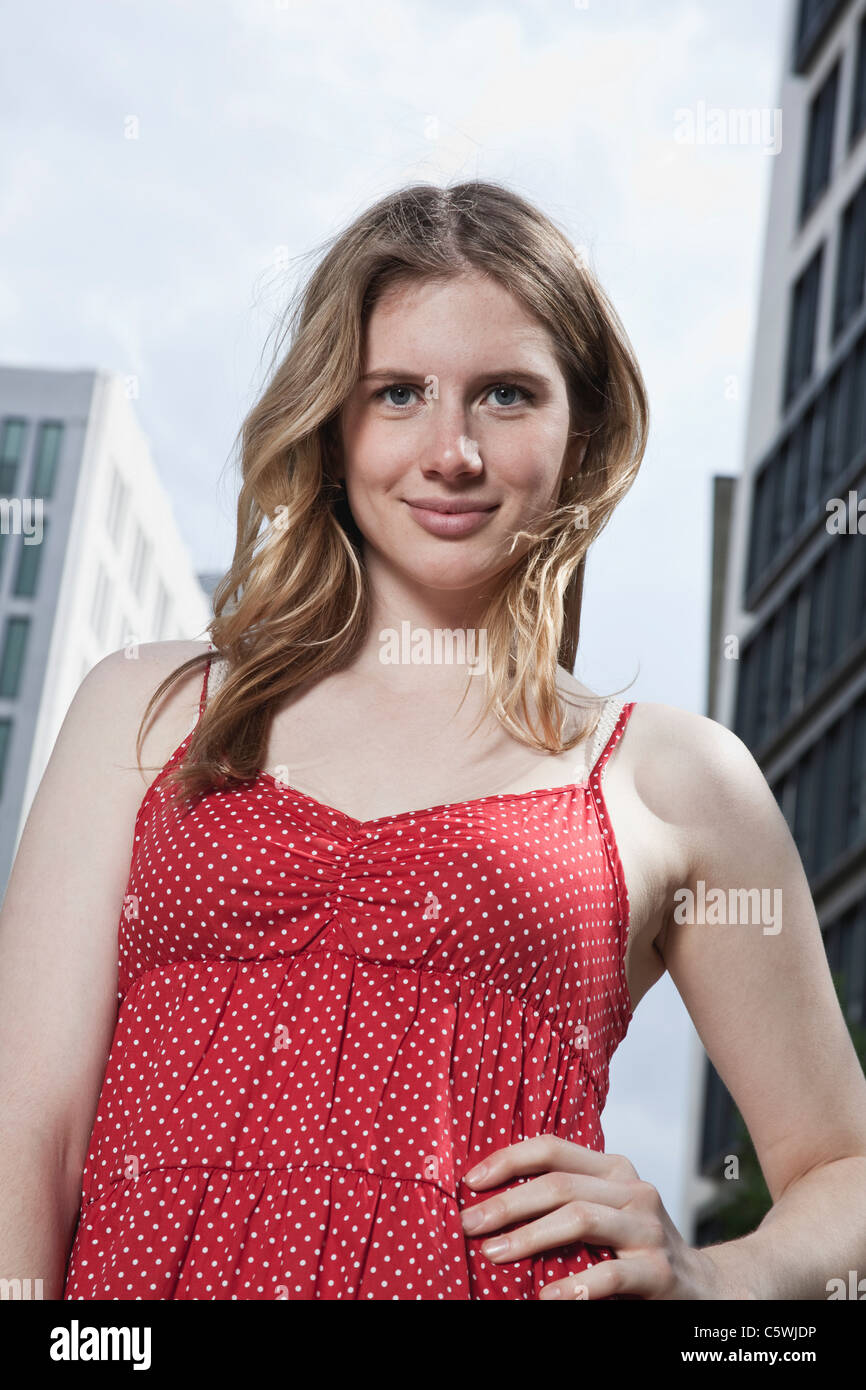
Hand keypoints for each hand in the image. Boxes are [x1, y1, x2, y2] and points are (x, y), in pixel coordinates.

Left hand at [459, 1135, 718, 1299]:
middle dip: (508, 1204)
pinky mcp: (659, 1272)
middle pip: (559, 1185)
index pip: (553, 1148)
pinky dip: (574, 1286)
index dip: (509, 1159)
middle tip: (470, 1224)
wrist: (704, 1288)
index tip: (470, 1181)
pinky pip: (609, 1276)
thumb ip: (567, 1197)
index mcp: (615, 1169)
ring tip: (493, 1254)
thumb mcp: (606, 1210)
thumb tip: (492, 1198)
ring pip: (580, 1220)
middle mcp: (633, 1191)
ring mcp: (648, 1230)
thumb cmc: (634, 1247)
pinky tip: (546, 1298)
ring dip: (529, 1237)